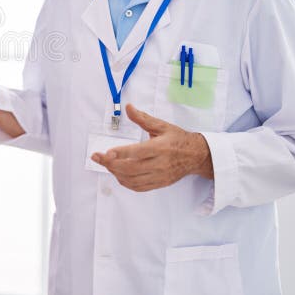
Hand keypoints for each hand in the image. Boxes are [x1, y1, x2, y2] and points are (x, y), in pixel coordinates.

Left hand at [91, 104, 213, 191]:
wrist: (197, 156)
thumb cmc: (177, 139)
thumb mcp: (161, 125)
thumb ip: (143, 118)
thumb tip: (128, 107)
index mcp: (161, 147)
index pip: (138, 152)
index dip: (121, 153)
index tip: (107, 152)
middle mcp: (160, 164)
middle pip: (131, 168)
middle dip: (110, 164)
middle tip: (97, 157)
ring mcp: (160, 176)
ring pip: (133, 179)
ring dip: (115, 173)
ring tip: (106, 163)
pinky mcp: (160, 183)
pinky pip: (139, 187)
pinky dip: (125, 182)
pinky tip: (118, 174)